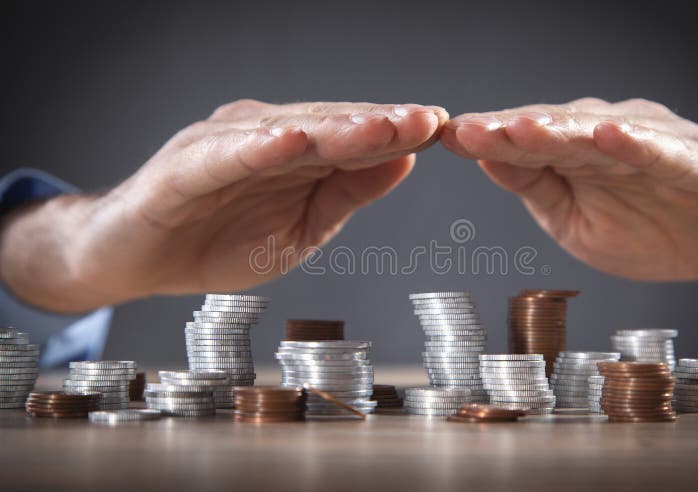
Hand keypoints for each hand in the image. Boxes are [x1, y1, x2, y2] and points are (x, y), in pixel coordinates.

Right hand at [0, 100, 447, 311]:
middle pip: (329, 126)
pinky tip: (289, 142)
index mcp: (296, 153)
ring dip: (333, 128)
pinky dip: (257, 148)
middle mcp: (263, 137)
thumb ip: (348, 191)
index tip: (443, 128)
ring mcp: (222, 147)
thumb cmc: (218, 240)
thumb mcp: (302, 227)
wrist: (136, 260)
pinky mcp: (182, 169)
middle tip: (428, 119)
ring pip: (285, 132)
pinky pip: (224, 156)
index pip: (354, 138)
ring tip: (379, 126)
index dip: (398, 132)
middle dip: (379, 123)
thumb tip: (404, 159)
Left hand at [441, 98, 697, 310]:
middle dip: (510, 129)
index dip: (488, 138)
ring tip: (521, 129)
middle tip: (467, 131)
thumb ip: (535, 186)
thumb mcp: (574, 220)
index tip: (446, 139)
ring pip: (601, 134)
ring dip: (559, 129)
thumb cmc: (651, 231)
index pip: (526, 140)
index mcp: (577, 152)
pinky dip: (637, 145)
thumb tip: (485, 157)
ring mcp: (655, 144)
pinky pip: (665, 153)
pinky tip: (607, 136)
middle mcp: (611, 135)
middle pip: (555, 129)